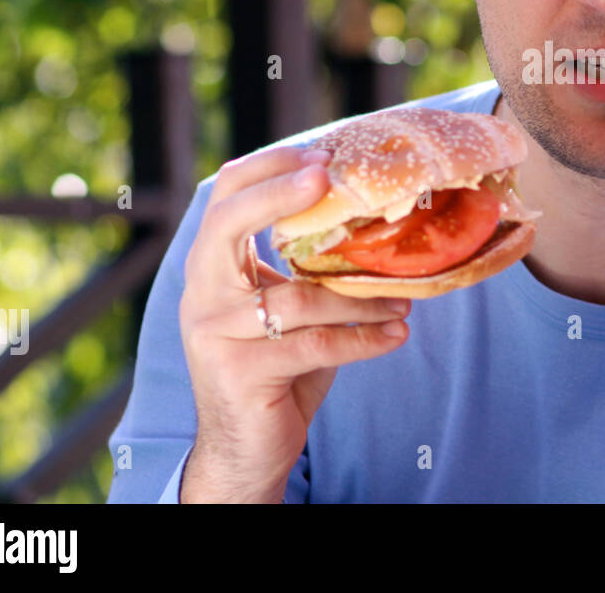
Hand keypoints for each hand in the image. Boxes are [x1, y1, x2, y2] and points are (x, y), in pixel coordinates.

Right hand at [178, 146, 411, 502]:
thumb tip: (375, 218)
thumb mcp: (286, 307)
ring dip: (360, 297)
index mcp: (212, 267)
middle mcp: (203, 294)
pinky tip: (395, 334)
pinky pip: (315, 345)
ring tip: (402, 298)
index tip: (322, 157)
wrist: (246, 447)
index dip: (269, 169)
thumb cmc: (276, 365)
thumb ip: (306, 267)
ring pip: (298, 298)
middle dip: (279, 194)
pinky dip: (363, 339)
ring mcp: (214, 334)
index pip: (226, 197)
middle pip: (228, 225)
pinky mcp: (239, 374)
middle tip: (329, 176)